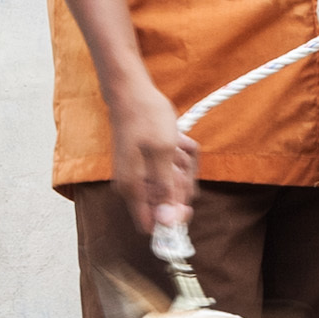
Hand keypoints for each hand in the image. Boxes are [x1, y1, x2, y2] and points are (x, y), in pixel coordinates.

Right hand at [107, 69, 197, 234]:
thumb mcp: (162, 153)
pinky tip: (175, 140)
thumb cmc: (145, 118)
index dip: (172, 221)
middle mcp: (136, 186)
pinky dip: (180, 155)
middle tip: (176, 159)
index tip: (186, 204)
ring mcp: (143, 174)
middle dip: (181, 184)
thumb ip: (165, 189)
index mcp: (133, 189)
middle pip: (168, 205)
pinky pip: (174, 169)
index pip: (152, 226)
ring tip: (174, 145)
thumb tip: (167, 223)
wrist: (132, 91)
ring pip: (175, 185)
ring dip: (183, 166)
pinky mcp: (151, 164)